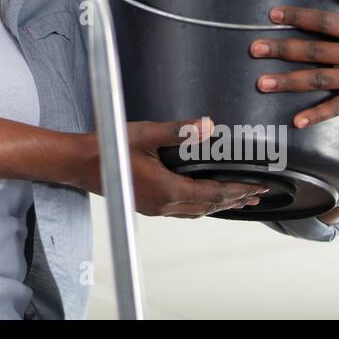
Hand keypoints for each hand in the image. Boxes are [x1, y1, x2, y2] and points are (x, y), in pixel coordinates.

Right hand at [74, 117, 268, 217]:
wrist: (80, 163)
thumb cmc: (110, 147)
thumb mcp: (146, 133)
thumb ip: (178, 130)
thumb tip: (207, 126)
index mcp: (168, 190)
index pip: (214, 194)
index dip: (238, 191)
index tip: (258, 188)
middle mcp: (164, 205)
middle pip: (209, 206)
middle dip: (235, 200)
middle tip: (258, 195)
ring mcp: (156, 208)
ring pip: (197, 212)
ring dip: (220, 205)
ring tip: (238, 201)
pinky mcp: (148, 205)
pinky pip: (183, 211)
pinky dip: (201, 206)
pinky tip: (202, 201)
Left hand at [250, 0, 338, 127]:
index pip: (325, 22)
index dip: (298, 17)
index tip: (272, 15)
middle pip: (314, 51)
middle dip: (282, 49)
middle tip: (253, 49)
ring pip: (318, 80)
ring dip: (288, 82)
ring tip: (261, 83)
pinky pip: (337, 108)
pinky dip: (317, 115)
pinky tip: (296, 120)